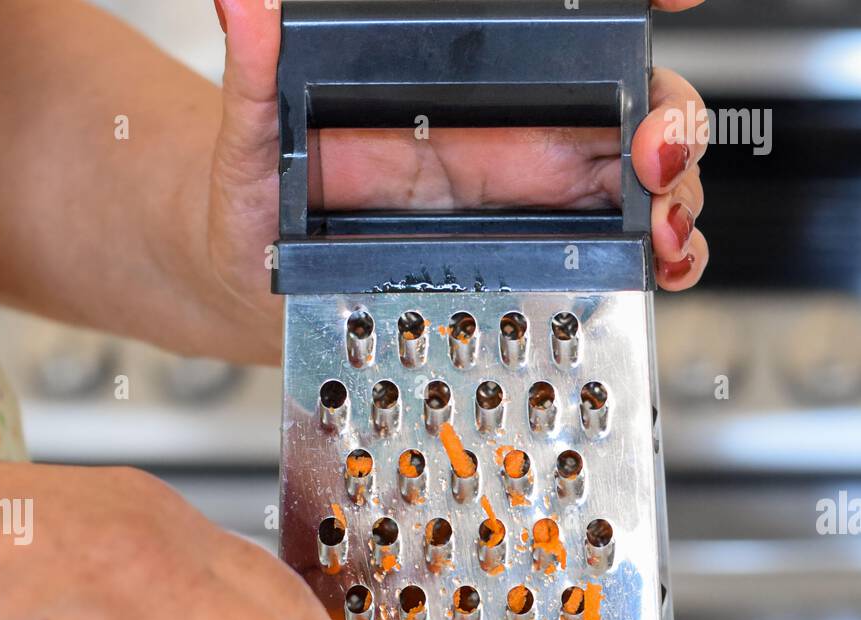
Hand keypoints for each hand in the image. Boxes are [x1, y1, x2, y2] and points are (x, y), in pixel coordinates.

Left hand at [208, 0, 707, 312]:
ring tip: (665, 234)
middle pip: (631, 105)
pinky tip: (664, 271)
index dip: (634, 0)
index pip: (562, 27)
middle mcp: (514, 133)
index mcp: (463, 84)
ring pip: (643, 183)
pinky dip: (661, 264)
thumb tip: (243, 3)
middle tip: (654, 155)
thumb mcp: (254, 140)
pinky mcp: (538, 263)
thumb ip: (256, 78)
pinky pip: (620, 259)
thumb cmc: (263, 203)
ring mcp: (533, 201)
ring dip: (677, 202)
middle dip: (669, 123)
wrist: (257, 289)